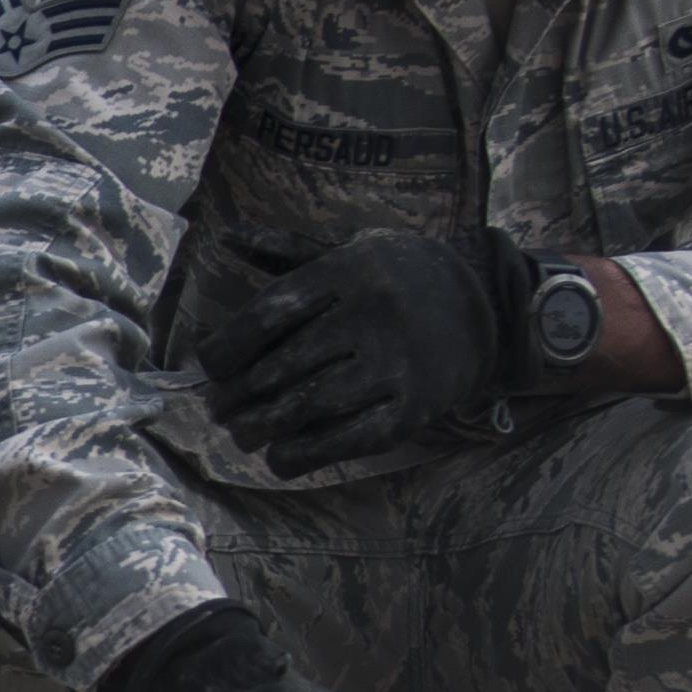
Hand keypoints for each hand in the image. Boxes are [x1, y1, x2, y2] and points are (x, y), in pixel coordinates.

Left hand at [194, 228, 532, 474]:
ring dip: (260, 430)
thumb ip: (283, 248)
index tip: (210, 366)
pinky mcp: (414, 407)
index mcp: (346, 271)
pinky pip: (346, 441)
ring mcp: (395, 363)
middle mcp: (371, 314)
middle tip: (218, 409)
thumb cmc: (393, 278)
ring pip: (307, 407)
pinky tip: (281, 456)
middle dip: (235, 397)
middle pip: (280, 368)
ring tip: (241, 433)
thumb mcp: (345, 250)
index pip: (267, 315)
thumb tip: (224, 235)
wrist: (481, 306)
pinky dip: (303, 455)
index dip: (226, 348)